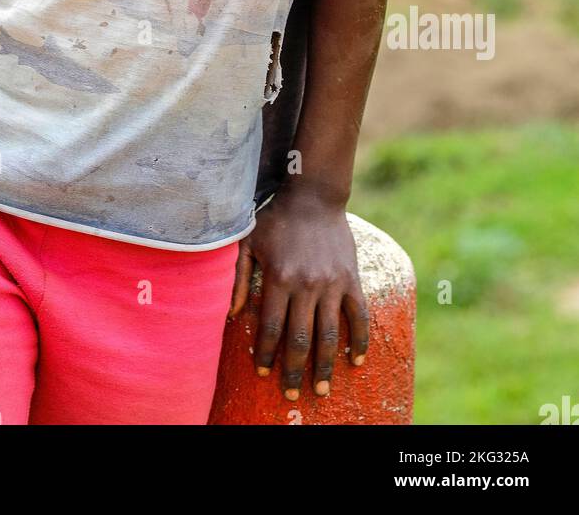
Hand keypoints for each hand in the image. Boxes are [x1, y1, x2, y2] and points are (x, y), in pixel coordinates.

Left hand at [228, 185, 368, 400]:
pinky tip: (355, 361)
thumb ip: (237, 277)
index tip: (263, 373)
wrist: (313, 195)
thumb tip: (230, 315)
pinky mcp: (351, 279)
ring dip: (325, 366)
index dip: (266, 354)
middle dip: (294, 370)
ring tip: (321, 389)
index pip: (271, 328)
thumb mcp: (248, 241)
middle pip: (300, 339)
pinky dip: (359, 340)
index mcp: (279, 278)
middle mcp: (306, 285)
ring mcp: (332, 283)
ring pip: (329, 334)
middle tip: (291, 393)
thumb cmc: (275, 219)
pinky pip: (359, 316)